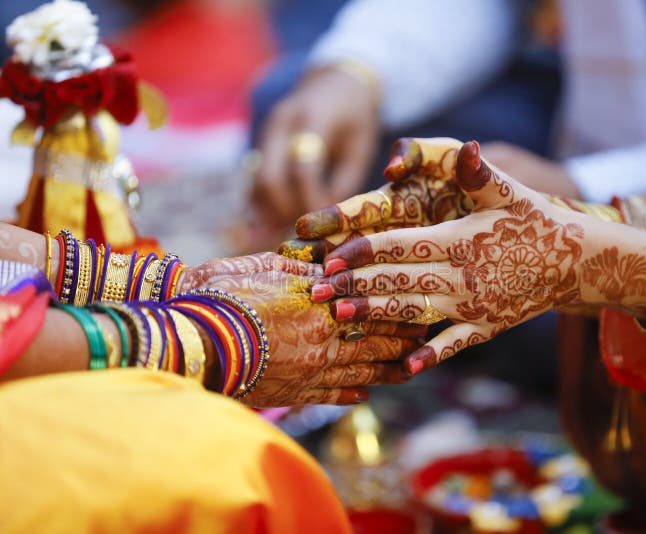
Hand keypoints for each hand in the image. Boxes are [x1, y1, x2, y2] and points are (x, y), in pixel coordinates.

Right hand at [199, 253, 425, 406]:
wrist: (188, 340)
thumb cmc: (221, 295)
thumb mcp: (265, 267)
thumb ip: (305, 269)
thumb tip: (333, 263)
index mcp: (319, 307)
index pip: (372, 308)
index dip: (398, 307)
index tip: (419, 305)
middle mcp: (322, 342)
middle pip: (375, 342)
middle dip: (403, 340)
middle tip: (425, 338)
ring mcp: (309, 371)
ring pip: (361, 372)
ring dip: (388, 371)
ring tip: (408, 370)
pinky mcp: (292, 393)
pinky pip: (331, 395)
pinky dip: (352, 394)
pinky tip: (365, 394)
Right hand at [253, 65, 380, 233]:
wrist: (335, 83)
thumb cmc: (355, 119)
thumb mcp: (360, 148)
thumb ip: (344, 183)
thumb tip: (324, 220)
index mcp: (313, 118)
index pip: (303, 167)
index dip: (311, 199)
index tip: (324, 220)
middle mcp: (282, 123)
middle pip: (269, 177)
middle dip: (285, 209)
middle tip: (305, 228)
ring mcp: (266, 133)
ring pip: (256, 181)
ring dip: (271, 211)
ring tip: (290, 231)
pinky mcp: (260, 144)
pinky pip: (254, 180)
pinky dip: (263, 204)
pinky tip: (275, 224)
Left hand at [307, 141, 645, 373]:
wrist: (575, 261)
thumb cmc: (533, 219)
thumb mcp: (506, 189)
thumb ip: (476, 171)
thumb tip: (465, 147)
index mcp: (460, 239)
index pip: (403, 244)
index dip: (365, 250)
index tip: (332, 255)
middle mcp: (463, 274)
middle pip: (399, 280)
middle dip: (355, 285)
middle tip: (317, 291)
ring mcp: (474, 304)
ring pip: (416, 311)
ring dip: (377, 315)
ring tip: (342, 318)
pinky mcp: (486, 326)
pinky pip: (454, 344)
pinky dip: (430, 356)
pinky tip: (405, 368)